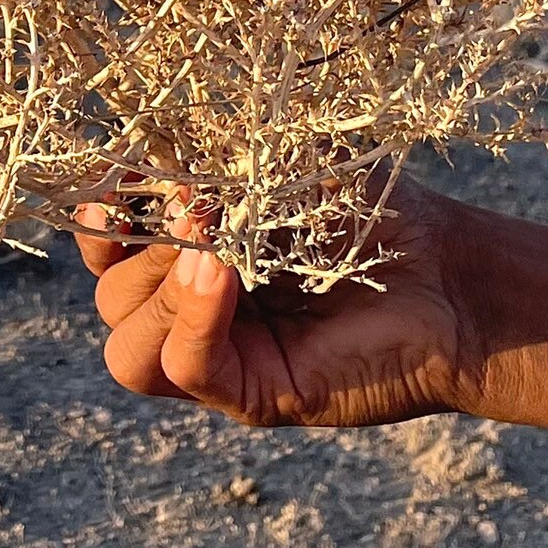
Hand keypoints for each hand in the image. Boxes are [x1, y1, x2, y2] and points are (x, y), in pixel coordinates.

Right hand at [75, 173, 479, 427]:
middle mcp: (193, 313)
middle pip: (111, 301)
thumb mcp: (279, 168)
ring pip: (130, 350)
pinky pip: (185, 369)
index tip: (114, 182)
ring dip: (154, 289)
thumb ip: (213, 161)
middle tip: (186, 200)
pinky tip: (220, 272)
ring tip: (204, 237)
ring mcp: (221, 359)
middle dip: (133, 248)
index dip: (98, 222)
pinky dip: (191, 318)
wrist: (449, 272)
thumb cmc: (371, 211)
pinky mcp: (253, 395)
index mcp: (188, 256)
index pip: (106, 254)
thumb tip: (146, 152)